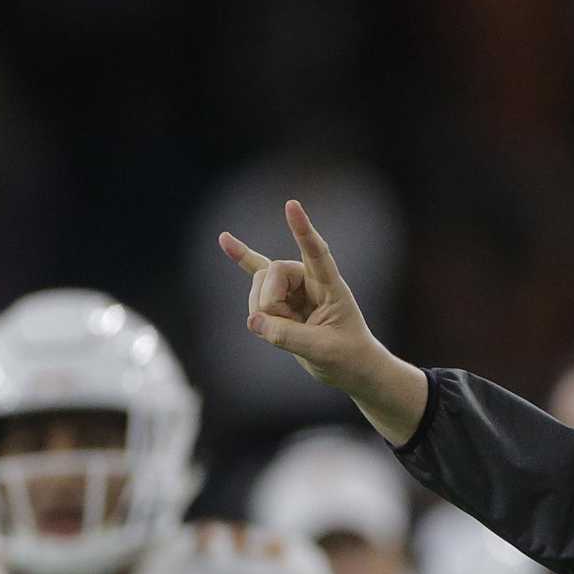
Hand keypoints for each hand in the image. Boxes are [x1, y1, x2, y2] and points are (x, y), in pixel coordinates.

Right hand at [218, 201, 428, 441]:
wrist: (350, 368)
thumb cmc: (347, 356)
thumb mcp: (321, 351)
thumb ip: (287, 336)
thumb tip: (253, 321)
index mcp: (331, 286)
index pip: (317, 253)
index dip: (303, 231)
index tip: (291, 206)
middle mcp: (310, 279)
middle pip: (272, 274)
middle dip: (269, 303)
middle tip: (287, 329)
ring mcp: (293, 287)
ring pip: (259, 286)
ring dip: (264, 313)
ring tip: (288, 331)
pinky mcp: (280, 298)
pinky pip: (255, 276)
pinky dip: (240, 258)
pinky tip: (223, 240)